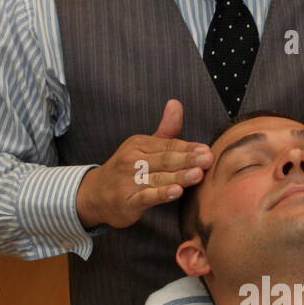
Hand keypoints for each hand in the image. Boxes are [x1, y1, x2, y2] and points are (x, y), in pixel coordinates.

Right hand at [76, 100, 213, 228]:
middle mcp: (133, 160)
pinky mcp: (127, 201)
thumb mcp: (143, 147)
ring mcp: (129, 181)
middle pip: (166, 160)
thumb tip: (176, 103)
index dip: (189, 148)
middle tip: (208, 159)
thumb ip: (165, 130)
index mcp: (140, 144)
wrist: (95, 194)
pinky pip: (146, 197)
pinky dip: (161, 194)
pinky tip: (176, 192)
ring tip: (197, 174)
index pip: (169, 145)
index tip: (207, 150)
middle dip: (188, 159)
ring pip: (159, 178)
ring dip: (179, 176)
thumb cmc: (127, 169)